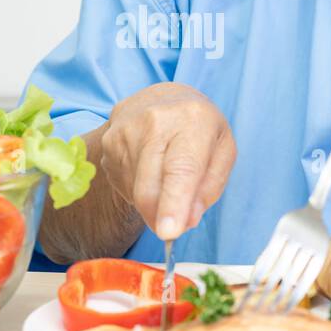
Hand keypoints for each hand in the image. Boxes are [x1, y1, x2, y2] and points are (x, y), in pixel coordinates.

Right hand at [99, 82, 235, 239]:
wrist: (162, 98)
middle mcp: (154, 120)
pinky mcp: (108, 142)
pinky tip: (149, 170)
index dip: (174, 204)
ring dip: (152, 201)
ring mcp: (125, 130)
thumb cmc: (199, 129)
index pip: (181, 169)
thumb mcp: (223, 151)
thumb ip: (210, 188)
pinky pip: (123, 184)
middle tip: (170, 230)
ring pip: (135, 191)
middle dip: (159, 217)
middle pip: (150, 186)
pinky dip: (138, 189)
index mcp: (192, 120)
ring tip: (165, 177)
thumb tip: (188, 220)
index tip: (169, 233)